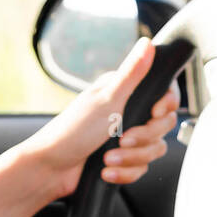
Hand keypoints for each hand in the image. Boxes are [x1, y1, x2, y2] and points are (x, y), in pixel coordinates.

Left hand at [19, 37, 179, 200]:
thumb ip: (132, 73)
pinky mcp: (123, 159)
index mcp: (124, 92)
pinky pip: (141, 168)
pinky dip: (125, 173)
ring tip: (109, 158)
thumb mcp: (107, 99)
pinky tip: (106, 171)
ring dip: (131, 158)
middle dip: (143, 139)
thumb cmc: (73, 131)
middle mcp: (127, 112)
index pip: (165, 95)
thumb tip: (147, 43)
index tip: (154, 113)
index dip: (166, 107)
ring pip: (153, 150)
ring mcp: (126, 136)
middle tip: (122, 138)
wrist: (51, 170)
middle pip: (163, 126)